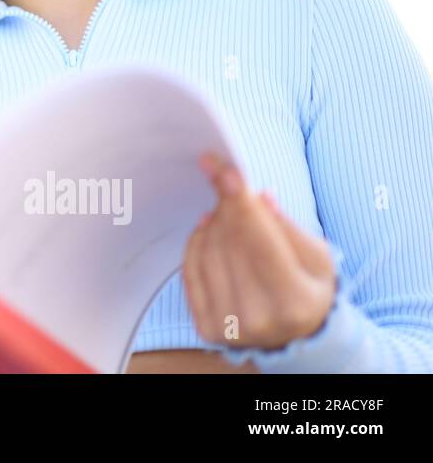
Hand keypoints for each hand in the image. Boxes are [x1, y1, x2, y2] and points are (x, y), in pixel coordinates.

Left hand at [183, 151, 337, 350]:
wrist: (295, 337)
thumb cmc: (308, 289)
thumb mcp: (317, 258)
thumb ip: (287, 227)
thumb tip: (258, 197)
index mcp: (295, 302)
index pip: (261, 242)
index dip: (241, 203)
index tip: (225, 170)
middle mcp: (259, 319)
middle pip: (231, 243)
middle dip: (228, 205)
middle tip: (227, 181)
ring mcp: (228, 326)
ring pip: (208, 252)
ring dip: (214, 223)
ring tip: (228, 214)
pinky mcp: (205, 326)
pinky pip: (190, 269)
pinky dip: (198, 242)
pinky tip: (211, 231)